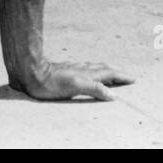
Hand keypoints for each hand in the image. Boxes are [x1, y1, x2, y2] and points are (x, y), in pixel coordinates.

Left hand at [11, 60, 134, 100]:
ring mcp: (73, 68)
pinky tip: (87, 72)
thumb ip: (94, 89)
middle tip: (126, 77)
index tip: (133, 79)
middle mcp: (82, 69)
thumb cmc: (50, 82)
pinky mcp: (65, 69)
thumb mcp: (74, 87)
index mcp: (87, 74)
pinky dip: (93, 71)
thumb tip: (112, 94)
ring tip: (110, 73)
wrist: (30, 71)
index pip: (109, 74)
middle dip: (116, 73)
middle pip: (104, 69)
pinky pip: (85, 69)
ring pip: (94, 67)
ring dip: (105, 70)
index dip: (121, 77)